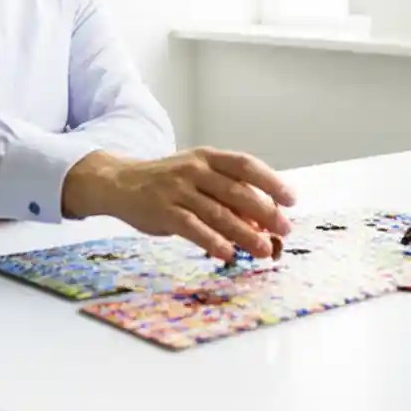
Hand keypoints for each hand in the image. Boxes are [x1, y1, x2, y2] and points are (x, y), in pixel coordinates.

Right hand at [62, 147, 296, 261]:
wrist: (120, 182)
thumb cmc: (168, 182)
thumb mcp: (197, 176)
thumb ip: (226, 192)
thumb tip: (261, 220)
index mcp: (207, 157)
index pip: (245, 165)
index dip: (271, 181)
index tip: (291, 199)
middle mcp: (194, 170)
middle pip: (237, 191)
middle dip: (265, 212)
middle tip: (284, 229)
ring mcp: (177, 190)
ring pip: (218, 213)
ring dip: (245, 233)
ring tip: (264, 249)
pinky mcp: (163, 211)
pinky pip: (193, 228)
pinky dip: (212, 241)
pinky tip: (228, 254)